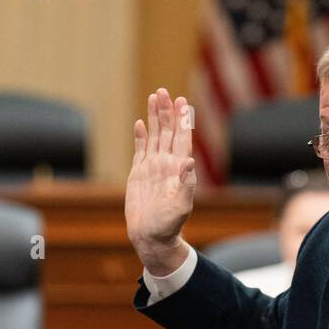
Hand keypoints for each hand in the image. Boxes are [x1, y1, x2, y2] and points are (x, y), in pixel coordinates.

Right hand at [126, 88, 195, 275]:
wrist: (150, 237)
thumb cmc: (168, 225)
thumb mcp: (181, 206)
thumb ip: (186, 184)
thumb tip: (189, 161)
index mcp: (177, 169)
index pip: (182, 138)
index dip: (183, 120)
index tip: (182, 102)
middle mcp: (166, 164)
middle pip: (168, 131)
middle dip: (167, 111)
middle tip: (164, 91)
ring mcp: (152, 168)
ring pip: (155, 136)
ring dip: (155, 117)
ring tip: (154, 97)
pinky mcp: (139, 174)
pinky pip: (140, 150)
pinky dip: (141, 136)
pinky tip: (141, 123)